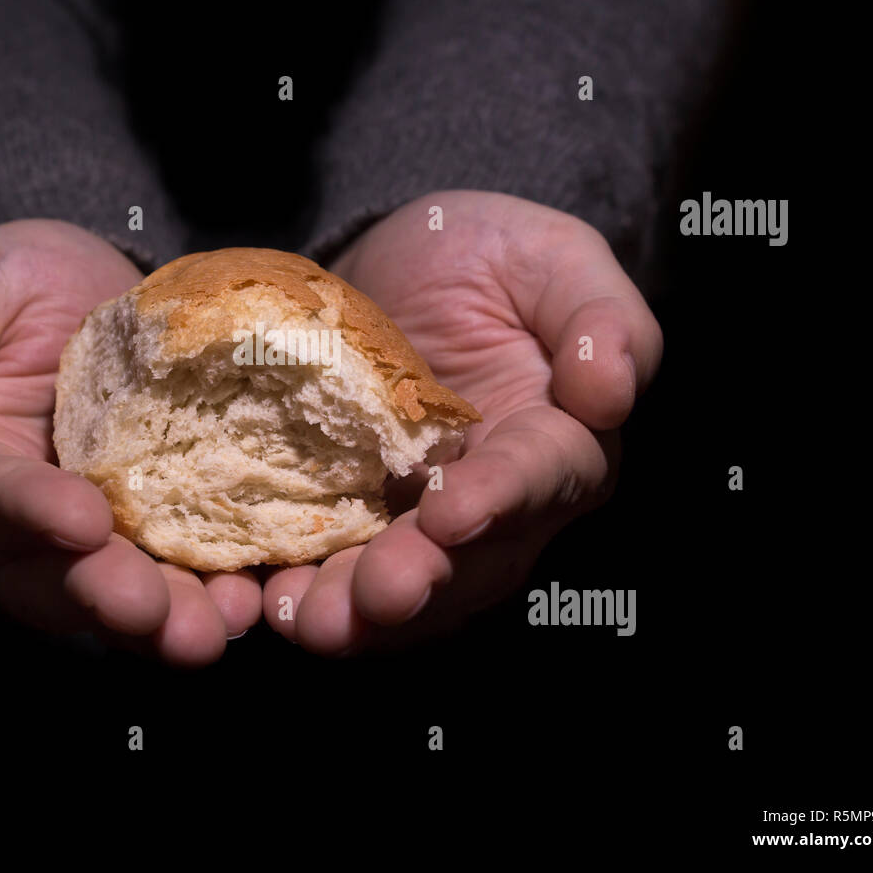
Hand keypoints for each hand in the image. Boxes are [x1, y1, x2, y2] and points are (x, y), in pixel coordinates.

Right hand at [0, 220, 259, 665]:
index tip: (81, 518)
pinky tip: (250, 601)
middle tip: (150, 610)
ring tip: (212, 629)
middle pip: (50, 577)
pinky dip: (216, 594)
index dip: (27, 513)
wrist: (91, 293)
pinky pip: (181, 577)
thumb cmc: (8, 287)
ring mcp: (90, 545)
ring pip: (116, 598)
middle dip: (103, 596)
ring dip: (165, 621)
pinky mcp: (155, 538)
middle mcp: (16, 532)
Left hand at [263, 191, 662, 653]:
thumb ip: (601, 317)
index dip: (498, 499)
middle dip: (420, 584)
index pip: (538, 477)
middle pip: (468, 560)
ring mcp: (416, 520)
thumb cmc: (493, 253)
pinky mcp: (350, 518)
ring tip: (305, 620)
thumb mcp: (557, 258)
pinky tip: (261, 600)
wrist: (398, 264)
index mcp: (558, 444)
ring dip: (355, 611)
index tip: (451, 514)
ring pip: (401, 583)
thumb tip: (610, 390)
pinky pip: (330, 563)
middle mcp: (495, 504)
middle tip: (373, 600)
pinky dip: (300, 586)